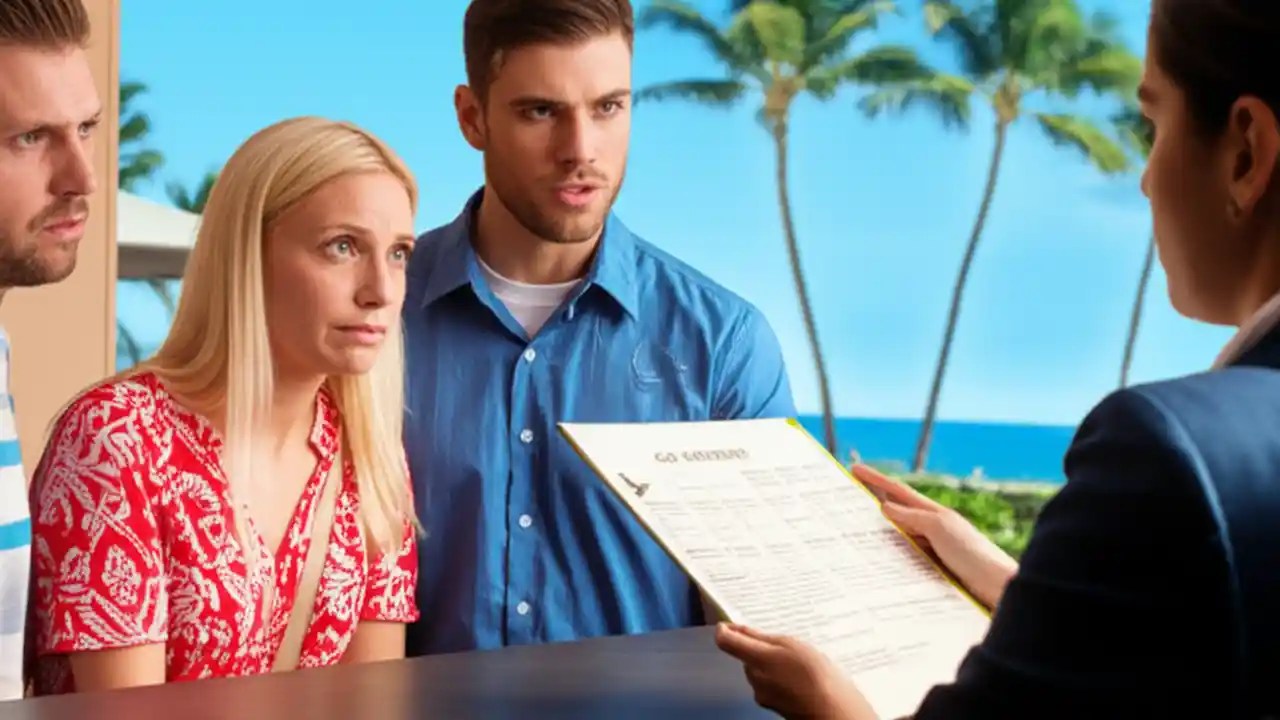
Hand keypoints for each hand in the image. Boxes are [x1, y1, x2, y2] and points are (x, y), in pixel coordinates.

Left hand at [715, 623, 879, 719]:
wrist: (832, 712)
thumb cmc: (816, 675)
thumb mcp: (792, 645)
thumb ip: (762, 637)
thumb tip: (737, 629)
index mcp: (756, 660)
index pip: (726, 642)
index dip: (725, 630)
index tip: (730, 624)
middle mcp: (754, 679)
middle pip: (747, 658)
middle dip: (762, 651)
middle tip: (788, 648)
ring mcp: (762, 695)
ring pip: (760, 672)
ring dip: (774, 666)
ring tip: (801, 666)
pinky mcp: (772, 706)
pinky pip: (771, 686)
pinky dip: (781, 680)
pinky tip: (801, 680)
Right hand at [851, 463, 1017, 610]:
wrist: (998, 588)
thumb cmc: (973, 554)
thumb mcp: (940, 529)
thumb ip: (913, 517)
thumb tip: (886, 507)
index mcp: (935, 513)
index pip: (899, 491)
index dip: (876, 479)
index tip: (854, 469)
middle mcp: (934, 528)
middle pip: (898, 510)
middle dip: (874, 500)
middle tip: (849, 494)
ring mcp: (934, 548)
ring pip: (900, 534)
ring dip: (879, 527)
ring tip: (856, 525)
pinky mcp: (935, 569)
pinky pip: (905, 555)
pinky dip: (890, 551)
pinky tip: (880, 557)